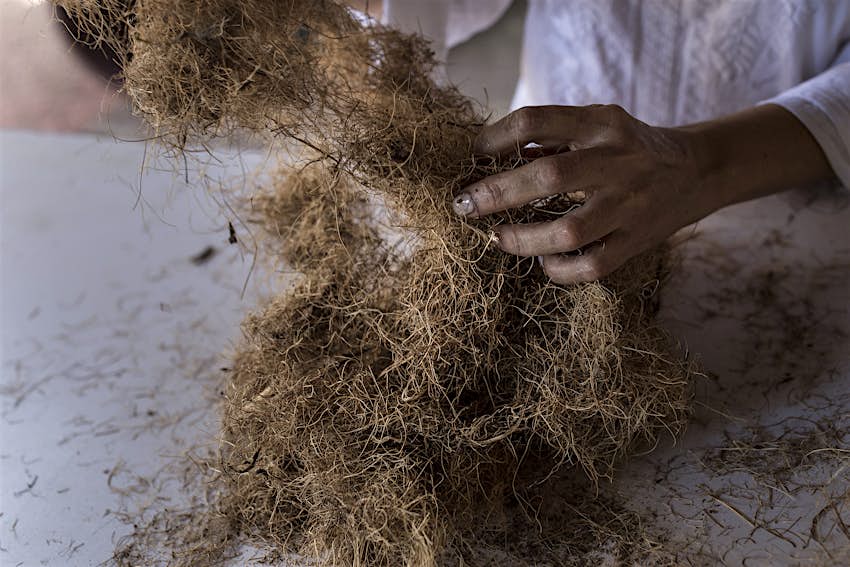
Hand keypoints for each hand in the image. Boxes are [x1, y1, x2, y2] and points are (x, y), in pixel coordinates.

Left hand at [453, 104, 835, 284]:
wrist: (696, 170)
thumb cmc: (629, 147)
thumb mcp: (597, 124)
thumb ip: (551, 136)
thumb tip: (490, 157)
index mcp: (600, 124)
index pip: (535, 120)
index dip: (494, 138)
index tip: (474, 155)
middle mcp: (616, 161)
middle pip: (548, 175)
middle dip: (496, 193)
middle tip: (465, 205)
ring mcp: (629, 205)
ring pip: (569, 231)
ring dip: (524, 239)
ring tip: (499, 238)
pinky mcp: (637, 241)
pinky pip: (592, 266)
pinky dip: (559, 270)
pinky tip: (543, 263)